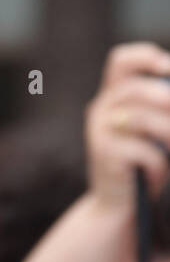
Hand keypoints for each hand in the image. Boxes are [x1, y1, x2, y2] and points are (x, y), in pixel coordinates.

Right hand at [85, 43, 169, 209]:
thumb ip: (164, 109)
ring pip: (142, 120)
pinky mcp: (104, 155)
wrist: (117, 205)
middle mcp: (100, 109)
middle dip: (165, 98)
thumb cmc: (143, 163)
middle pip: (134, 88)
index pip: (121, 61)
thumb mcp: (155, 131)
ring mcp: (99, 131)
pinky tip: (154, 175)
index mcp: (112, 97)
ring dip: (168, 134)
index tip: (168, 68)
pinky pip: (143, 151)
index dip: (146, 57)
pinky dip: (158, 165)